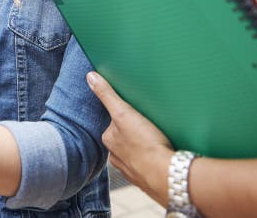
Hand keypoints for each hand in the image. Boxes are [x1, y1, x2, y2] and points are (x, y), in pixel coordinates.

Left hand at [86, 71, 172, 203]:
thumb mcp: (123, 113)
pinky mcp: (146, 179)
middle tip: (148, 126)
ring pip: (134, 153)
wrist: (166, 175)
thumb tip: (90, 77)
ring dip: (142, 148)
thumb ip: (107, 95)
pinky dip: (151, 161)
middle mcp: (115, 157)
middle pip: (123, 138)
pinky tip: (160, 156)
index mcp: (108, 141)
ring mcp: (131, 170)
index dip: (124, 115)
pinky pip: (146, 166)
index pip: (113, 122)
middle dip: (133, 133)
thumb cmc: (144, 143)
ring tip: (155, 140)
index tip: (135, 113)